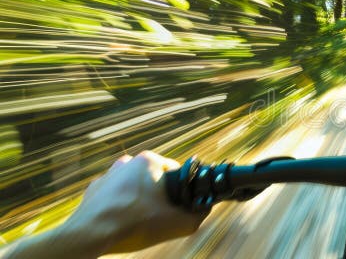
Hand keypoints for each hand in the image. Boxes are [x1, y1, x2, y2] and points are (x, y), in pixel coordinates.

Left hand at [60, 151, 207, 254]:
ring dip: (139, 201)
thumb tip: (204, 210)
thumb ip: (199, 214)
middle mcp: (128, 162)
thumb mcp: (180, 223)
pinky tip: (122, 222)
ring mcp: (108, 175)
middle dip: (158, 197)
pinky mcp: (94, 190)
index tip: (177, 207)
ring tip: (139, 221)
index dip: (181, 192)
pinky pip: (115, 197)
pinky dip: (120, 207)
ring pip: (134, 187)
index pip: (176, 172)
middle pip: (154, 179)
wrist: (91, 235)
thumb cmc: (134, 224)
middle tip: (159, 217)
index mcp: (150, 161)